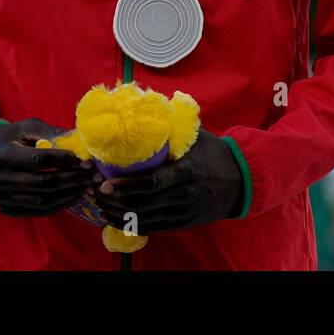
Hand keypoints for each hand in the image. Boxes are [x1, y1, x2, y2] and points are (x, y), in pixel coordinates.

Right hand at [0, 118, 92, 217]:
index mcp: (2, 155)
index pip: (39, 160)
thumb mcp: (26, 128)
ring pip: (42, 200)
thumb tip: (78, 138)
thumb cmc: (9, 139)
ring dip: (69, 194)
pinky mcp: (6, 209)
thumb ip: (50, 132)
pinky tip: (74, 196)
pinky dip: (59, 205)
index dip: (64, 160)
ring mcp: (1, 197)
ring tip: (87, 186)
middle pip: (43, 182)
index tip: (86, 160)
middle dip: (72, 179)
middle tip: (93, 176)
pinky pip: (37, 210)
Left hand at [89, 131, 243, 233]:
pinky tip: (115, 217)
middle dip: (114, 200)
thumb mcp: (196, 138)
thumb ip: (171, 129)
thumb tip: (144, 107)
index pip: (151, 183)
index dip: (125, 186)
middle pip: (142, 204)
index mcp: (185, 173)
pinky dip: (131, 224)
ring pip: (145, 218)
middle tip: (93, 191)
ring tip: (99, 204)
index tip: (104, 184)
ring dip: (118, 213)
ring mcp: (183, 212)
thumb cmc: (214, 153)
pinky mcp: (182, 223)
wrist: (241, 181)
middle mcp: (183, 196)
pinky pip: (153, 227)